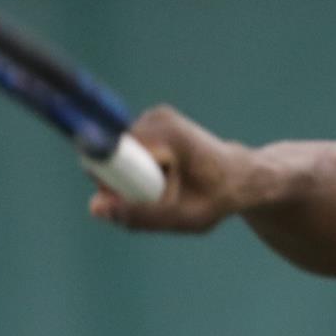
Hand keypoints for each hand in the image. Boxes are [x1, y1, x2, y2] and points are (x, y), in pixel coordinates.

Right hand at [86, 105, 251, 232]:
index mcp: (167, 135)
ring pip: (118, 158)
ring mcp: (151, 117)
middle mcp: (157, 118)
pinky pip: (126, 154)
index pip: (113, 156)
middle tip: (161, 200)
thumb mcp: (183, 217)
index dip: (114, 185)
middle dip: (125, 187)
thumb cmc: (217, 198)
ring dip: (133, 182)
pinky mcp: (148, 124)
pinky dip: (138, 173)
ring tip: (166, 190)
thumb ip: (140, 215)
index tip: (145, 199)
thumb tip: (94, 208)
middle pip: (113, 158)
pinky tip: (164, 180)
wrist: (241, 176)